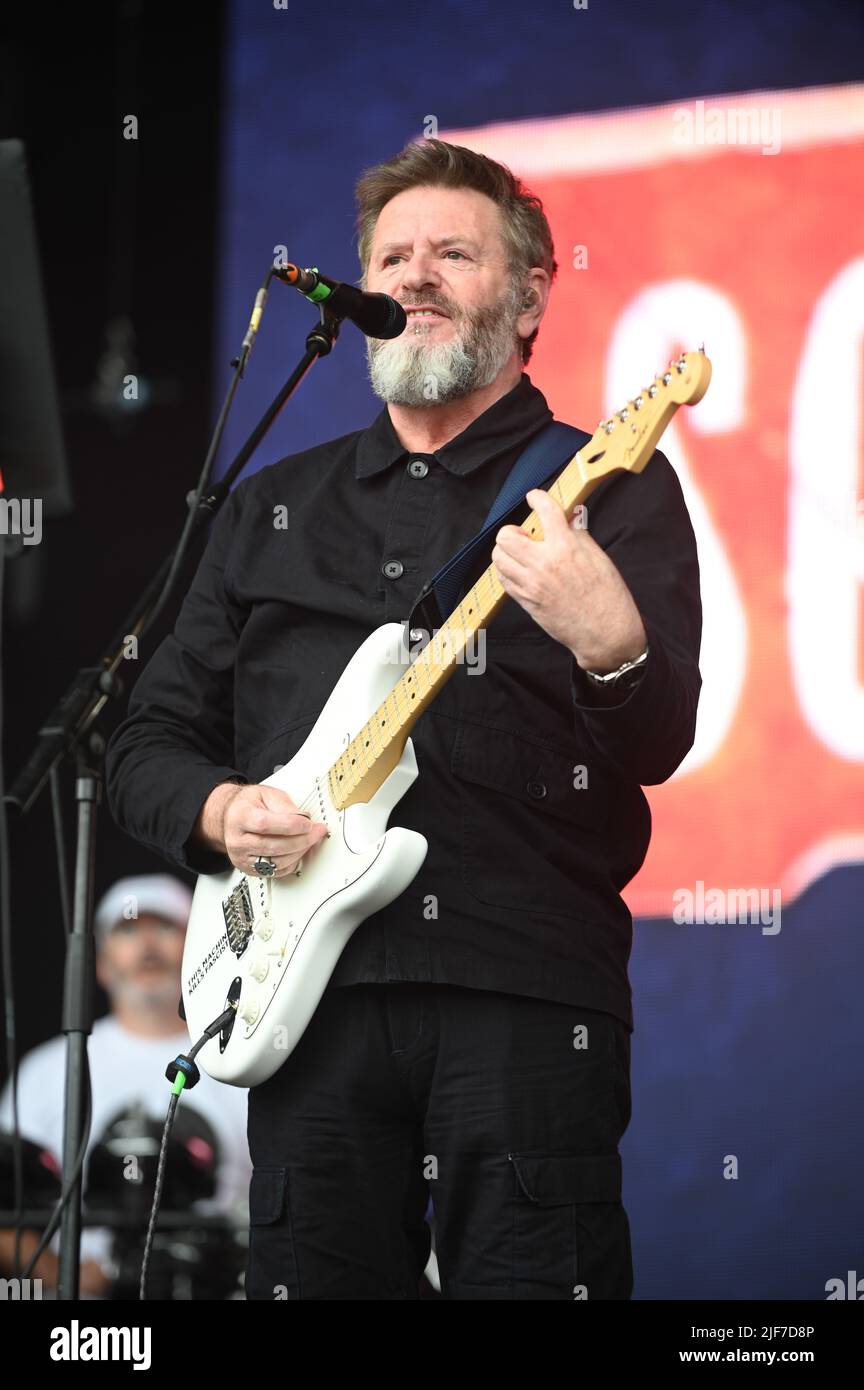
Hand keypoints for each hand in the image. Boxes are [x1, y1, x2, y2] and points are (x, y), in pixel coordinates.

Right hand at [195, 782, 327, 879]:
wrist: (230, 817)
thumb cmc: (249, 804)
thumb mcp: (267, 794)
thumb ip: (285, 805)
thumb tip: (303, 819)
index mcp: (240, 816)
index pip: (265, 824)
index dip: (290, 825)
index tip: (308, 823)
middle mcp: (237, 840)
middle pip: (272, 846)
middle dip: (301, 840)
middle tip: (316, 832)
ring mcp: (242, 857)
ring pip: (275, 862)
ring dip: (299, 852)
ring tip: (310, 840)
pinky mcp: (248, 869)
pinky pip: (275, 872)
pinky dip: (291, 863)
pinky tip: (298, 851)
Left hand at [491, 488, 646, 672]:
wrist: (605, 633)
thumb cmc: (608, 597)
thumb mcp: (599, 558)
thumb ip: (579, 535)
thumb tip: (570, 518)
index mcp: (566, 548)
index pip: (544, 511)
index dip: (537, 498)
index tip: (534, 497)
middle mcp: (544, 564)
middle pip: (506, 536)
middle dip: (513, 530)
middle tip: (526, 535)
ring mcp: (531, 584)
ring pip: (499, 558)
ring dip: (507, 551)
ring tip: (521, 554)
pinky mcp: (526, 601)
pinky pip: (504, 580)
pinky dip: (508, 571)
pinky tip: (521, 571)